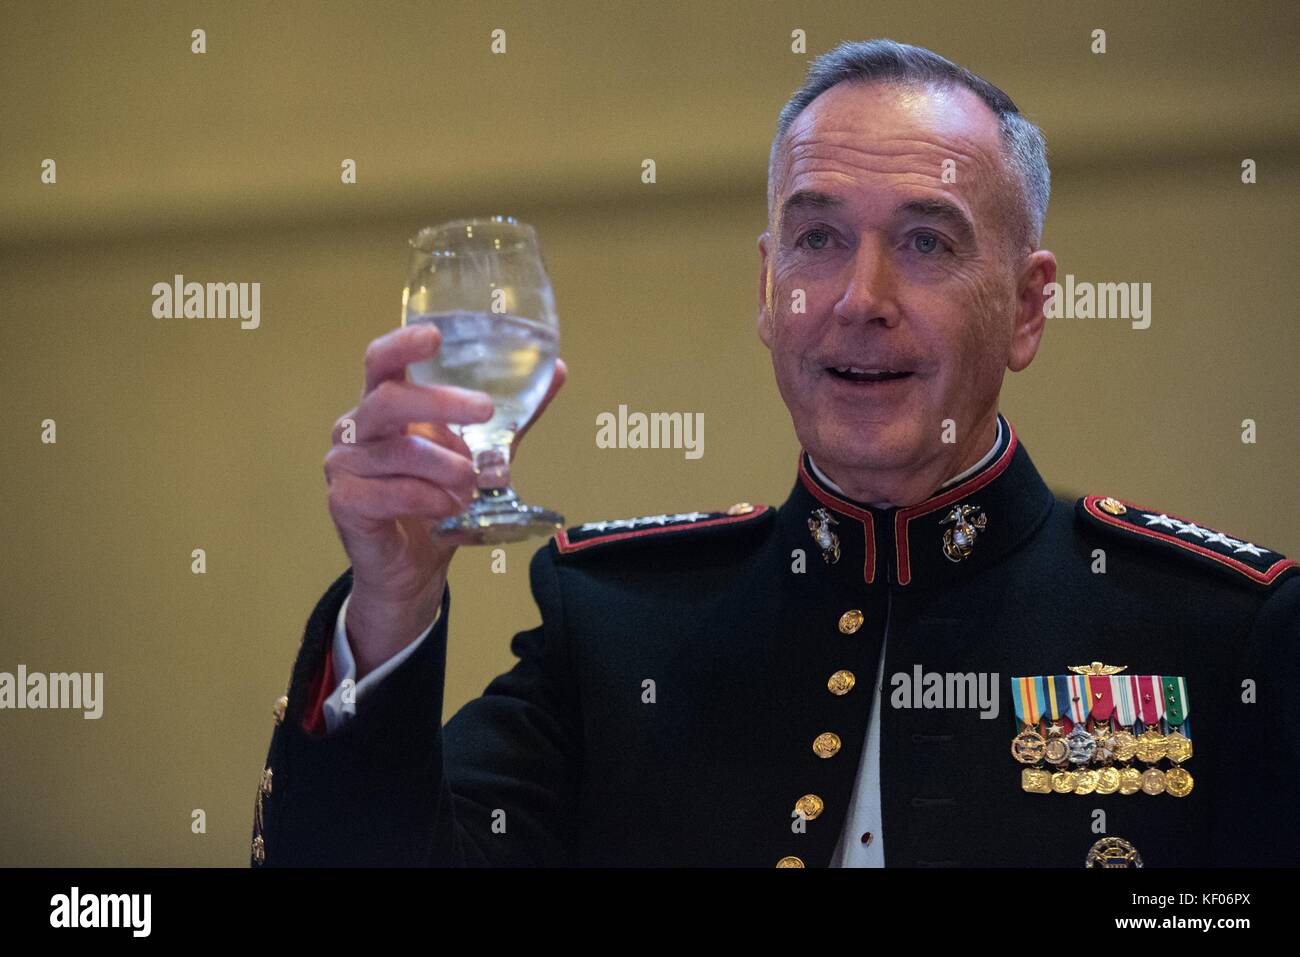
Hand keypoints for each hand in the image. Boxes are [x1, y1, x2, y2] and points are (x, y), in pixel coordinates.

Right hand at [323, 323, 566, 674]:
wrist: (415, 565)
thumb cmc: (439, 497)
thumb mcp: (482, 453)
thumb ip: (511, 416)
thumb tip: (558, 370)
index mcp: (384, 405)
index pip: (382, 361)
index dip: (404, 345)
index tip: (436, 337)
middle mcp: (357, 427)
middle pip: (391, 400)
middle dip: (441, 402)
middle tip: (485, 411)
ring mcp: (344, 464)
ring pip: (400, 453)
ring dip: (447, 467)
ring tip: (471, 485)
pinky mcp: (344, 502)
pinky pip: (392, 493)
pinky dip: (429, 499)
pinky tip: (447, 510)